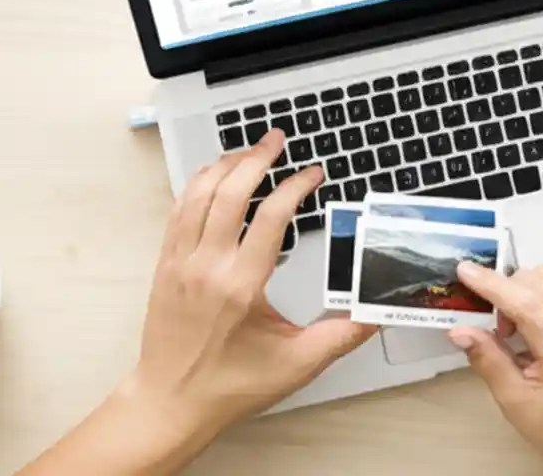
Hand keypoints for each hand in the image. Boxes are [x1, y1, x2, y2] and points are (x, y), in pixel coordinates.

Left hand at [123, 130, 375, 463]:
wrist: (170, 403)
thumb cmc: (229, 386)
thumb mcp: (296, 363)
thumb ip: (342, 335)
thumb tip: (378, 312)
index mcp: (241, 286)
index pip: (271, 217)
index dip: (296, 186)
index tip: (313, 174)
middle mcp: (206, 267)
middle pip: (230, 191)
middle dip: (256, 158)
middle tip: (277, 140)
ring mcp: (180, 263)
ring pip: (198, 194)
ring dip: (224, 165)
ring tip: (248, 151)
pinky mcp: (164, 265)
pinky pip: (178, 211)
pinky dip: (197, 185)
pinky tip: (213, 177)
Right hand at [448, 264, 542, 475]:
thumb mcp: (515, 403)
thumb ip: (488, 360)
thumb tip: (459, 329)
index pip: (530, 309)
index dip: (494, 286)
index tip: (466, 271)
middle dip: (509, 293)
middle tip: (502, 330)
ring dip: (529, 288)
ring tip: (523, 324)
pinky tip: (542, 311)